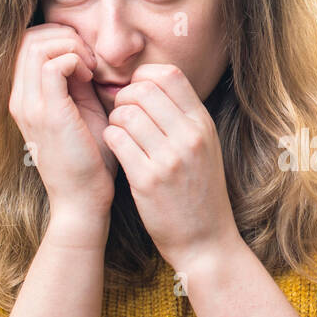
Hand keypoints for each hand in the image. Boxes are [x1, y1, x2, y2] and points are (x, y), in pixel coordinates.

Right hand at [8, 23, 117, 215]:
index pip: (28, 43)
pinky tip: (92, 78)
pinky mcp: (47, 113)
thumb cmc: (90, 159)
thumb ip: (79, 83)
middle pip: (28, 37)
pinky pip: (53, 64)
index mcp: (25, 97)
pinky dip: (76, 60)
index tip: (88, 59)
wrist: (83, 200)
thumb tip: (88, 56)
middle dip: (65, 36)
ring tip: (92, 68)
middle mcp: (19, 98)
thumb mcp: (83, 111)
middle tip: (92, 59)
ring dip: (71, 46)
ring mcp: (29, 105)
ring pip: (37, 44)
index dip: (60, 39)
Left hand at [101, 64, 242, 272]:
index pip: (169, 75)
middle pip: (142, 90)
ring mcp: (169, 158)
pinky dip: (110, 140)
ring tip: (120, 135)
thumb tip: (151, 84)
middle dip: (124, 98)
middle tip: (123, 116)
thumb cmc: (200, 192)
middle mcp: (189, 137)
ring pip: (125, 113)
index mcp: (203, 124)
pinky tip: (117, 150)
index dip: (144, 78)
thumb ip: (183, 117)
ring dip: (114, 120)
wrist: (206, 241)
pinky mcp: (148, 180)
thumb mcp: (205, 147)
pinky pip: (117, 140)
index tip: (138, 95)